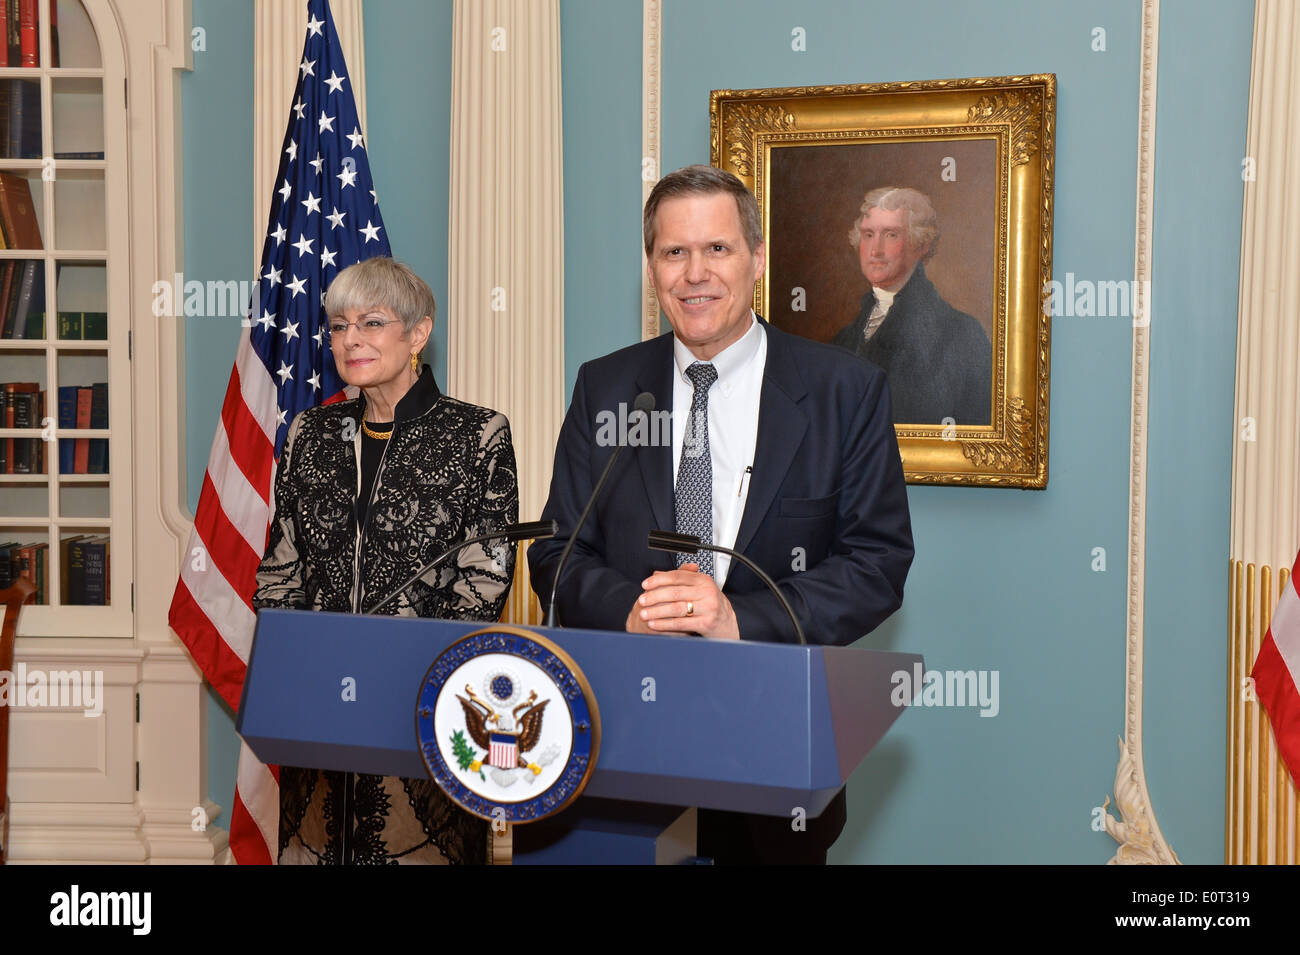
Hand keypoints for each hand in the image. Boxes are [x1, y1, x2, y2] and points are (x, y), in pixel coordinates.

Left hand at [624, 563, 739, 639]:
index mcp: (703, 580)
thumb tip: (656, 574)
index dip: (658, 580)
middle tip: (641, 601)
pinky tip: (654, 624)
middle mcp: (707, 591)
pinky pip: (681, 623)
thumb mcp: (698, 589)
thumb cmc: (710, 606)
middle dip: (654, 597)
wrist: (727, 625)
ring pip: (676, 608)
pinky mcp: (707, 623)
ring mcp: (708, 607)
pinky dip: (665, 624)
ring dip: (657, 611)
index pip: (677, 576)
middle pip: (674, 592)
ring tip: (644, 614)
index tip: (645, 584)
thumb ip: (679, 581)